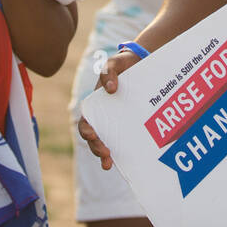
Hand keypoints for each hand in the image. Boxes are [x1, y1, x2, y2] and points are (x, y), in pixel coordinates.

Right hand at [76, 49, 143, 170]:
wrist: (140, 64)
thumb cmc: (123, 65)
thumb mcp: (114, 63)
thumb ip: (109, 72)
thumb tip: (109, 88)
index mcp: (96, 105)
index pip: (86, 122)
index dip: (86, 130)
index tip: (92, 134)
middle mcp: (104, 117)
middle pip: (94, 138)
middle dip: (96, 148)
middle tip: (105, 153)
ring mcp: (117, 123)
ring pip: (107, 143)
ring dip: (104, 155)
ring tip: (109, 163)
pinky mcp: (130, 125)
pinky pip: (125, 141)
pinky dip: (123, 153)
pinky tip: (127, 160)